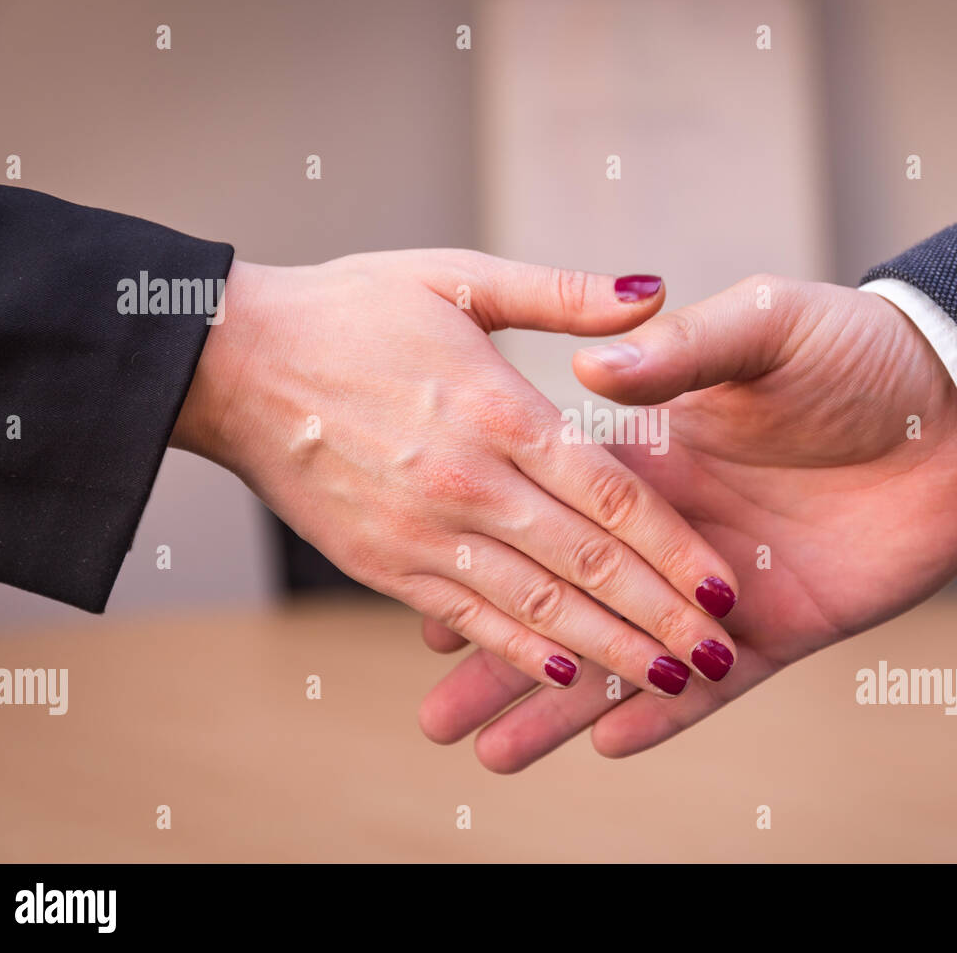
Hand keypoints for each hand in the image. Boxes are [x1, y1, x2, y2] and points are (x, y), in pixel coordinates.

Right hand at [170, 250, 740, 695]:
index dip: (677, 547)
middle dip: (662, 615)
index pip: (612, 495)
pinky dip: (523, 653)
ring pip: (538, 607)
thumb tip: (653, 290)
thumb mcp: (458, 276)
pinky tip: (572, 678)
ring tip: (671, 680)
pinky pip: (469, 618)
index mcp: (499, 409)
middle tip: (719, 652)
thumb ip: (563, 294)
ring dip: (610, 648)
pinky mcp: (383, 566)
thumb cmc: (350, 310)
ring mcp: (422, 532)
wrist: (229, 362)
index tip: (726, 586)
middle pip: (588, 563)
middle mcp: (468, 481)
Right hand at [418, 275, 956, 770]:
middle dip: (502, 661)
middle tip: (434, 712)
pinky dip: (664, 718)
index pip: (555, 521)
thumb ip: (684, 350)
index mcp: (654, 454)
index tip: (431, 607)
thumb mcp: (763, 326)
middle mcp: (675, 529)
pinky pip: (717, 686)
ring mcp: (724, 588)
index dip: (496, 566)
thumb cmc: (857, 350)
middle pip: (569, 603)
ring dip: (562, 707)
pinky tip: (605, 743)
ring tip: (488, 755)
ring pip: (629, 658)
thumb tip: (589, 366)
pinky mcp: (784, 628)